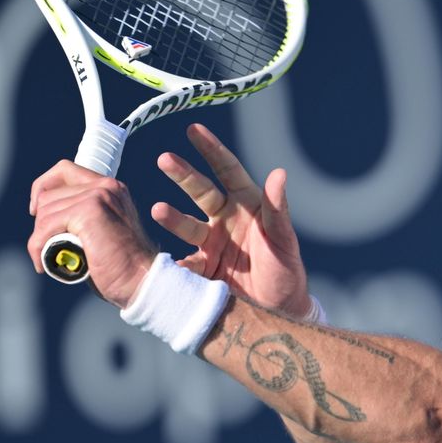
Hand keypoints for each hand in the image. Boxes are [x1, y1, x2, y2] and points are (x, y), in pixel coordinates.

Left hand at [28, 160, 157, 307]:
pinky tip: (45, 264)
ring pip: (45, 211)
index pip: (64, 170)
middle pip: (49, 194)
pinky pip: (45, 226)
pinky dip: (38, 247)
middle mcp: (106, 186)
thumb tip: (45, 217)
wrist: (141, 281)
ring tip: (50, 259)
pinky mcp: (89, 211)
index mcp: (111, 188)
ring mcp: (98, 196)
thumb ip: (84, 216)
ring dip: (39, 239)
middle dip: (40, 223)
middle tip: (48, 248)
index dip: (43, 187)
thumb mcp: (103, 231)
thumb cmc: (121, 266)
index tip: (36, 212)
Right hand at [151, 123, 311, 317]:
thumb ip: (277, 210)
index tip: (194, 130)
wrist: (278, 312)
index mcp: (248, 205)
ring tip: (158, 210)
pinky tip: (154, 256)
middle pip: (201, 191)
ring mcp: (211, 242)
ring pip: (186, 224)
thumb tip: (279, 173)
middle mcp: (225, 219)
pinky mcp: (201, 266)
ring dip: (171, 217)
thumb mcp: (284, 241)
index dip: (212, 150)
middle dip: (183, 175)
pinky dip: (166, 259)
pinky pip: (180, 260)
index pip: (228, 171)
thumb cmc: (286, 272)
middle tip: (165, 158)